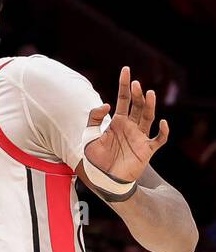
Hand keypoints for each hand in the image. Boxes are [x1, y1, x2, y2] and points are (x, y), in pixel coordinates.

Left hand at [84, 67, 168, 184]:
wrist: (104, 181)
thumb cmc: (97, 160)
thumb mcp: (88, 138)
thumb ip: (93, 119)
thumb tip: (107, 105)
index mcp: (118, 122)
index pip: (124, 99)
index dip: (124, 84)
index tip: (125, 70)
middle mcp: (131, 126)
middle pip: (137, 105)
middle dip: (137, 94)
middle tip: (135, 84)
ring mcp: (140, 137)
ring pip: (148, 117)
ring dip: (149, 106)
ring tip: (148, 93)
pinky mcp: (146, 150)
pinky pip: (159, 139)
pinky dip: (163, 131)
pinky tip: (162, 123)